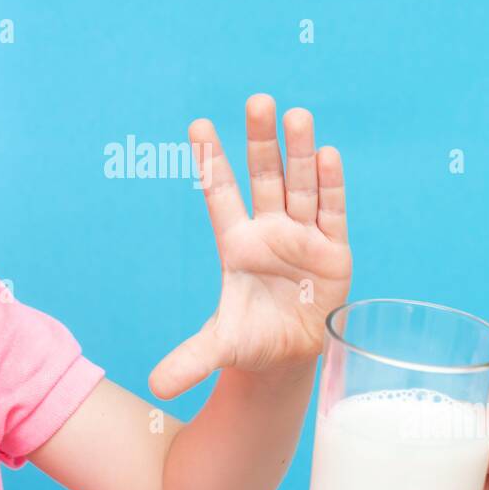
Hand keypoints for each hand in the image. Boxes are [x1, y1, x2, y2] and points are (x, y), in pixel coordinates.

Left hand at [148, 94, 351, 399]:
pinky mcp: (334, 251)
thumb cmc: (252, 342)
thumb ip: (190, 360)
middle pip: (265, 177)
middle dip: (261, 141)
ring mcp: (303, 237)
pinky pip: (333, 212)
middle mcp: (270, 231)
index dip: (212, 161)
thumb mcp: (220, 349)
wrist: (289, 358)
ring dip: (300, 152)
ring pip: (301, 185)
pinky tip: (329, 155)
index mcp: (237, 244)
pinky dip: (332, 185)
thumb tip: (154, 388)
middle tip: (257, 101)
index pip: (222, 194)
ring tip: (297, 115)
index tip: (198, 124)